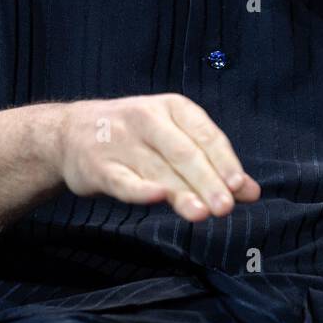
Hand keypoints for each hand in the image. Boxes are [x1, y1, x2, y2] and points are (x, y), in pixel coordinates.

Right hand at [57, 93, 260, 221]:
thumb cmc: (136, 138)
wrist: (70, 133)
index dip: (224, 161)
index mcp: (172, 107)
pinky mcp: (98, 165)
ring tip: (202, 214)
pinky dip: (140, 189)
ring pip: (158, 169)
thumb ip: (211, 165)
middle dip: (207, 180)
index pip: (205, 134)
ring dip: (181, 192)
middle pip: (184, 152)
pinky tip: (157, 198)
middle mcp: (147, 118)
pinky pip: (122, 179)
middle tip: (225, 207)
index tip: (240, 187)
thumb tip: (251, 193)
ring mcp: (121, 141)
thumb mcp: (174, 139)